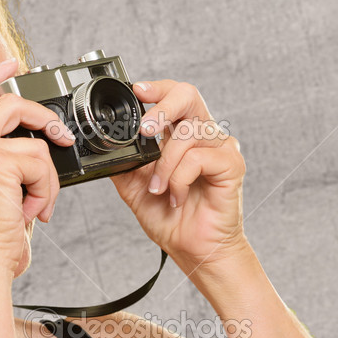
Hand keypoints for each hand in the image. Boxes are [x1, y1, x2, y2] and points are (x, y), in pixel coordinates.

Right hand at [0, 58, 74, 270]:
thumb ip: (7, 160)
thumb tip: (41, 142)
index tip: (11, 63)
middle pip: (9, 103)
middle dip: (43, 117)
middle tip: (61, 136)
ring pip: (35, 140)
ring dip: (46, 178)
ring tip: (36, 203)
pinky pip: (42, 162)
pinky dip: (46, 190)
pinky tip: (32, 210)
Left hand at [111, 80, 249, 274]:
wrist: (192, 249)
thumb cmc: (171, 219)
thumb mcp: (135, 186)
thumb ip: (125, 161)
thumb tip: (106, 143)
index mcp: (182, 135)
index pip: (174, 95)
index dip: (156, 89)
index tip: (137, 90)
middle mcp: (203, 135)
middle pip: (188, 95)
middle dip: (161, 107)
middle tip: (144, 130)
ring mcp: (220, 148)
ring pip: (187, 133)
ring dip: (164, 164)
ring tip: (158, 188)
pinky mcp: (231, 165)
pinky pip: (198, 158)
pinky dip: (180, 178)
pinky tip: (177, 196)